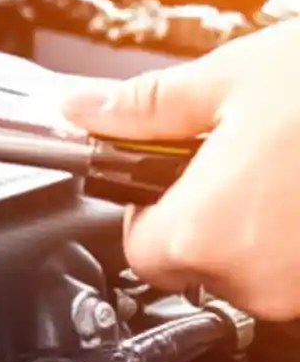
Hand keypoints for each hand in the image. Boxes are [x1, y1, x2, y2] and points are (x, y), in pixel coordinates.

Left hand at [60, 19, 299, 320]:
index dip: (149, 206)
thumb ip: (144, 108)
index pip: (141, 251)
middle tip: (234, 154)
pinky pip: (299, 261)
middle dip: (206, 210)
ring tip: (286, 160)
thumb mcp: (226, 82)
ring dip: (259, 220)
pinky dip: (298, 228)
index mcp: (209, 233)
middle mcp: (262, 279)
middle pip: (198, 262)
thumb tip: (84, 107)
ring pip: (255, 266)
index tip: (167, 171)